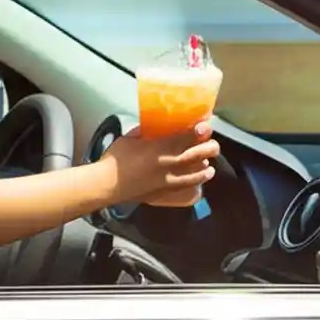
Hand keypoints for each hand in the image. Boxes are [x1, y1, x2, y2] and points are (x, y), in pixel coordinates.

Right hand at [101, 122, 219, 207]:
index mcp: (158, 149)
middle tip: (213, 144)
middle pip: (195, 156)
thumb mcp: (131, 137)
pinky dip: (195, 185)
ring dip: (205, 169)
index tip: (207, 127)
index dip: (198, 133)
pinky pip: (185, 190)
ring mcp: (167, 181)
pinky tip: (199, 182)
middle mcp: (167, 165)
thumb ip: (146, 131)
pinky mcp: (164, 193)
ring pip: (195, 175)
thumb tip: (156, 125)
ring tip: (209, 166)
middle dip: (208, 149)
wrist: (107, 184)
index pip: (185, 139)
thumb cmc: (116, 159)